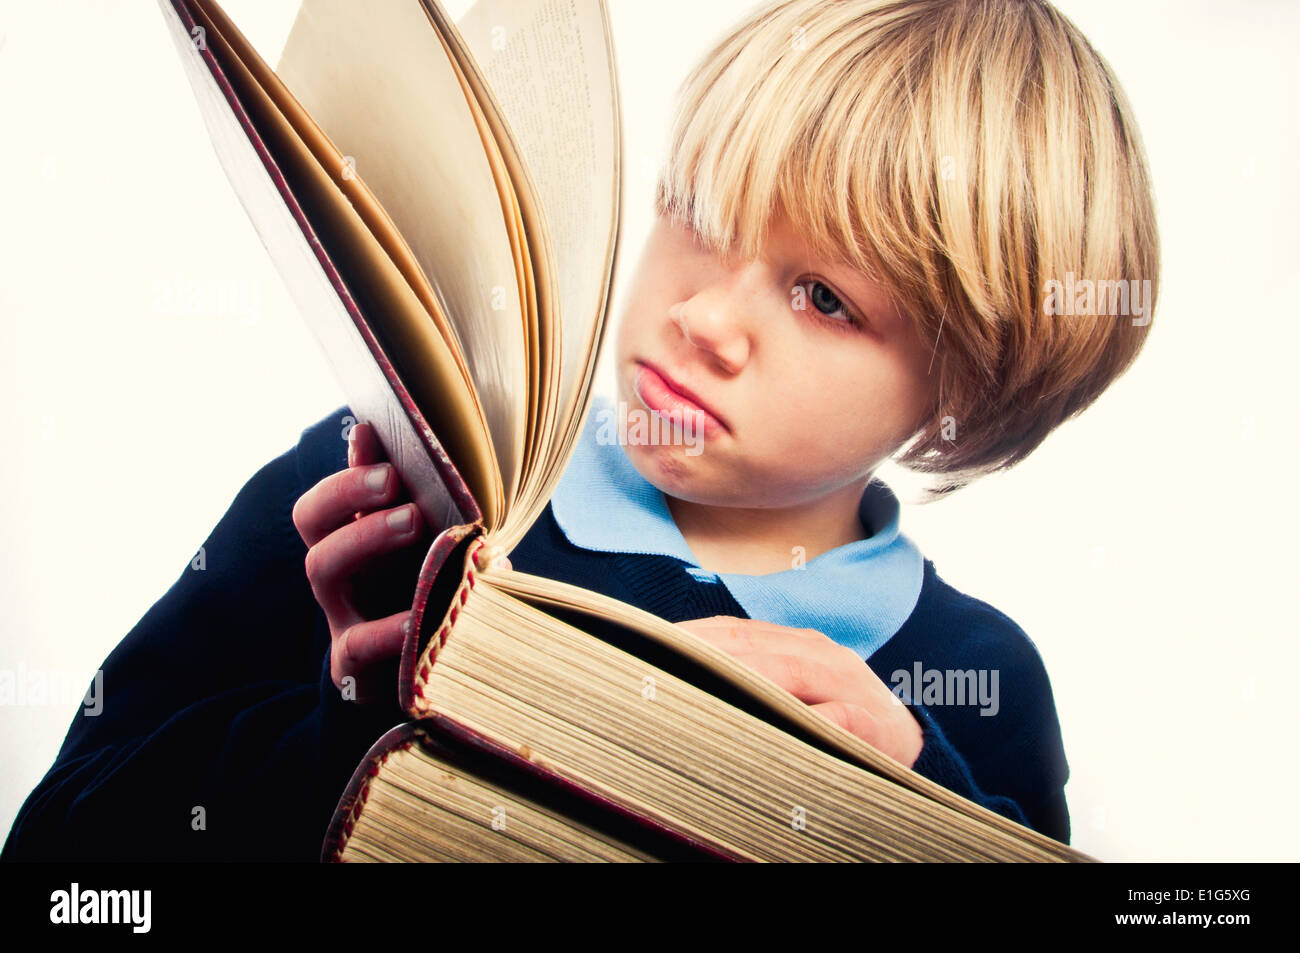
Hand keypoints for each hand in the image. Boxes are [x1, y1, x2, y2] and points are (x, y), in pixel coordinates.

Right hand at [292, 421, 430, 704]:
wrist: (423, 684)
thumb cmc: (430, 603)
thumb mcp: (438, 553)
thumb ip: (432, 511)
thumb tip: (432, 463)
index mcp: (358, 538)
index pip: (338, 492)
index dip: (350, 462)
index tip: (372, 432)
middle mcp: (340, 570)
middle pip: (311, 519)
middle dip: (347, 490)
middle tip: (392, 478)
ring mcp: (340, 614)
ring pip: (321, 567)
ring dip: (363, 536)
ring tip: (413, 520)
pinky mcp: (353, 665)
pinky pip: (357, 644)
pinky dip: (387, 629)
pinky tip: (417, 618)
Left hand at [675, 615, 923, 766]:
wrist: (909, 745)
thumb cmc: (836, 721)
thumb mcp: (795, 691)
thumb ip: (751, 678)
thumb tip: (679, 676)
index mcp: (798, 645)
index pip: (733, 632)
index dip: (691, 636)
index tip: (649, 644)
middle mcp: (822, 657)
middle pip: (753, 648)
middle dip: (703, 653)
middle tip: (658, 662)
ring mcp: (849, 688)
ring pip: (790, 673)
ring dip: (743, 677)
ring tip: (699, 681)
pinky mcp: (873, 727)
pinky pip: (839, 720)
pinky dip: (809, 720)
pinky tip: (774, 726)